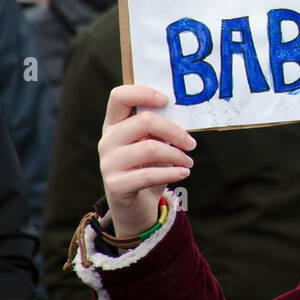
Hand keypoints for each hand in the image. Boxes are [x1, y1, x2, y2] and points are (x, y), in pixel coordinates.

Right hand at [98, 86, 195, 237]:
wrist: (134, 206)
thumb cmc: (147, 168)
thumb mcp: (152, 144)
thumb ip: (159, 129)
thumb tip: (182, 113)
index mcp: (115, 124)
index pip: (119, 96)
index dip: (143, 93)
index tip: (166, 100)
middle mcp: (108, 141)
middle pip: (144, 121)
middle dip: (174, 130)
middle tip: (191, 143)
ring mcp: (109, 163)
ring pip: (150, 148)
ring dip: (177, 155)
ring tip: (188, 162)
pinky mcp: (116, 185)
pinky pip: (148, 175)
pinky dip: (171, 172)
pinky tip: (184, 173)